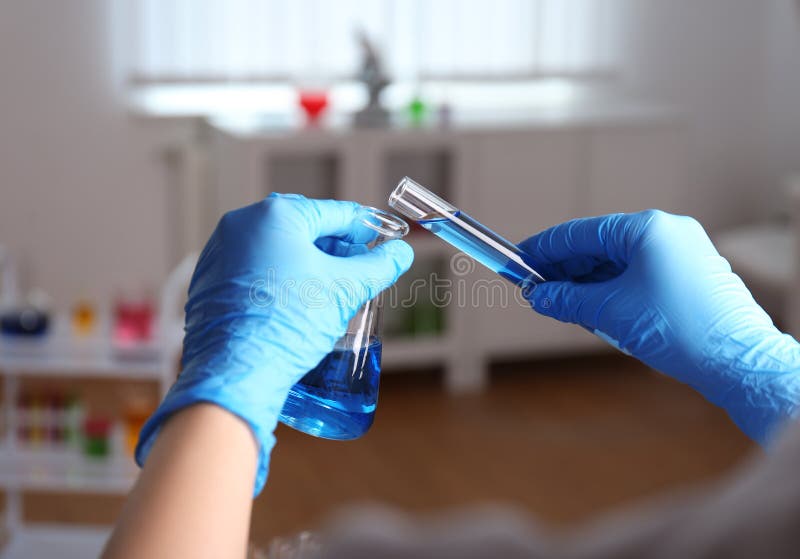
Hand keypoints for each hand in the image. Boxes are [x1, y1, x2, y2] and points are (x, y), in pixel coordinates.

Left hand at [136, 194, 413, 492]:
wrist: (237, 374)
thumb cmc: (287, 326)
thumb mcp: (345, 290)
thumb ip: (379, 266)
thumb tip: (400, 254)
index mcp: (276, 216)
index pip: (334, 213)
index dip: (364, 227)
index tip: (380, 238)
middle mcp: (241, 225)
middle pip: (303, 227)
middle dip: (334, 246)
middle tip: (357, 266)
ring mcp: (220, 252)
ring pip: (276, 247)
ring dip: (306, 261)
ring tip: (328, 287)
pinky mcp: (209, 280)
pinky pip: (252, 267)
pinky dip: (277, 276)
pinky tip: (294, 300)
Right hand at [520, 210, 799, 442]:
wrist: (738, 364)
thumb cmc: (678, 329)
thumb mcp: (609, 312)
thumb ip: (567, 299)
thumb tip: (538, 295)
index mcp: (648, 229)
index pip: (582, 232)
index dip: (546, 248)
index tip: (520, 259)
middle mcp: (667, 232)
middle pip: (600, 245)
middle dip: (567, 269)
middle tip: (537, 289)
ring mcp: (682, 253)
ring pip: (619, 262)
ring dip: (589, 283)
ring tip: (563, 305)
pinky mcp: (689, 275)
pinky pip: (639, 275)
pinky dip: (613, 290)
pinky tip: (594, 309)